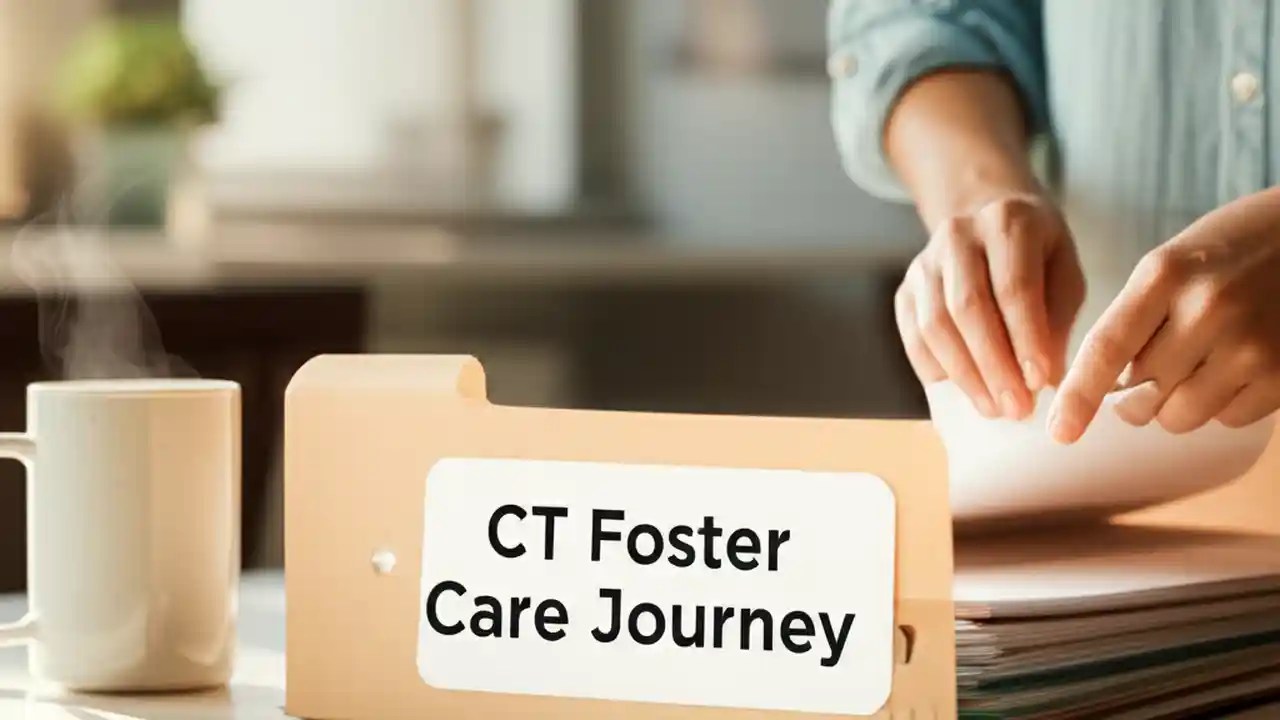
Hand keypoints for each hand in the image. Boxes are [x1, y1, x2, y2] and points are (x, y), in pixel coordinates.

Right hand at [895, 193, 1085, 418]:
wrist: (987, 220)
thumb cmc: (1037, 255)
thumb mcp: (1064, 274)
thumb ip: (1057, 321)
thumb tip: (1044, 379)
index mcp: (1007, 222)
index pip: (1013, 286)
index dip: (1026, 338)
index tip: (1041, 382)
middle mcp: (958, 236)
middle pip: (968, 307)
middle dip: (993, 365)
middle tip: (1016, 408)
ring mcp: (924, 263)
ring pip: (934, 326)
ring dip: (964, 375)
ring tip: (992, 408)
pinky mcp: (905, 289)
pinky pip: (913, 338)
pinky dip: (937, 371)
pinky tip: (963, 392)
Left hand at [1050, 188, 1279, 441]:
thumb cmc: (1237, 247)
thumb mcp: (1173, 262)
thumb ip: (1135, 316)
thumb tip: (1102, 386)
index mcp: (1165, 274)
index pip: (1107, 348)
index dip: (1079, 396)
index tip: (1060, 431)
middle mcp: (1207, 309)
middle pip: (1140, 392)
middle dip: (1131, 397)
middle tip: (1145, 378)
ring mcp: (1250, 344)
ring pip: (1180, 415)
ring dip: (1174, 405)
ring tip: (1195, 367)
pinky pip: (1228, 418)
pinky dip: (1221, 405)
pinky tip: (1235, 367)